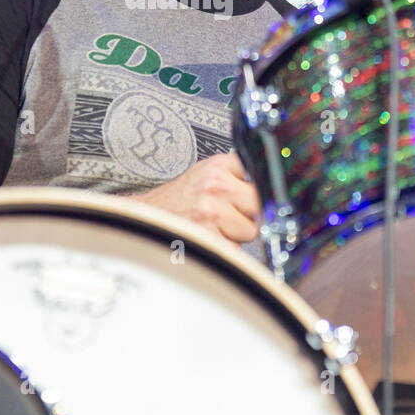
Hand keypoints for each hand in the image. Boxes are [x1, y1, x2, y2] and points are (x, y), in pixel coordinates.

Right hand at [133, 152, 261, 244]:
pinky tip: (209, 237)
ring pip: (251, 230)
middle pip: (261, 205)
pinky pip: (236, 249)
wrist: (145, 217)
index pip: (261, 176)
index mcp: (219, 166)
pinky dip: (225, 249)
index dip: (258, 191)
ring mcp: (213, 212)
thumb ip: (235, 176)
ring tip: (215, 226)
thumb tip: (268, 189)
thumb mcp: (205, 173)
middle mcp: (217, 185)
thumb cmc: (176, 200)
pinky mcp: (209, 237)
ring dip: (237, 234)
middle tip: (228, 214)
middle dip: (249, 214)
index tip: (254, 198)